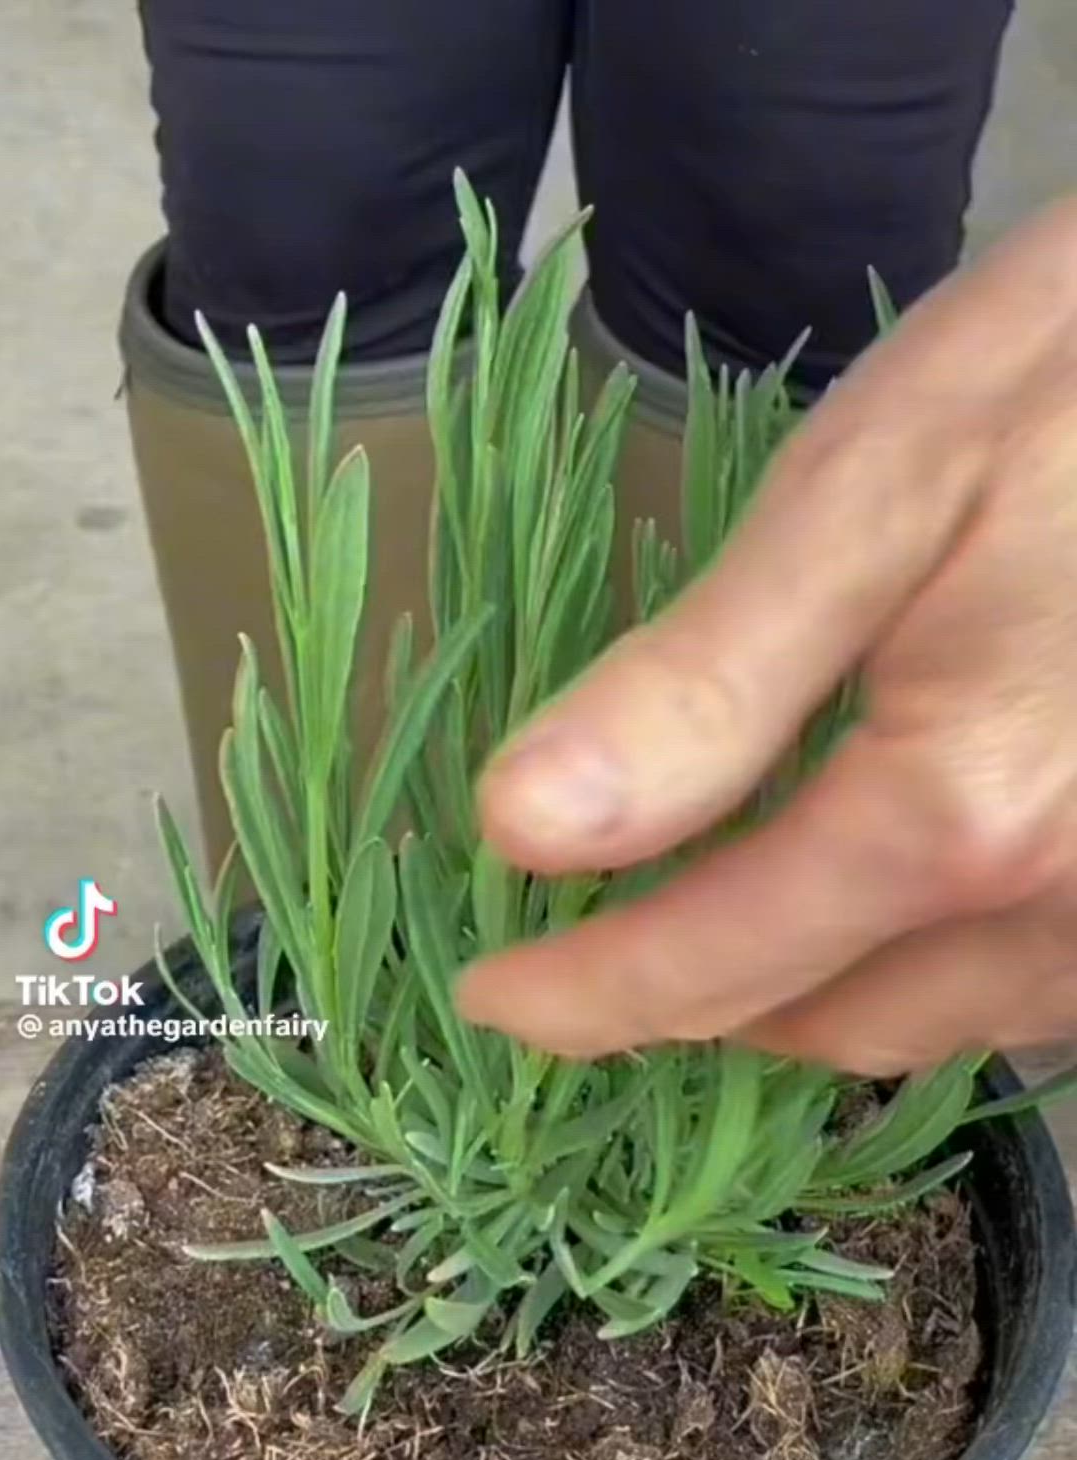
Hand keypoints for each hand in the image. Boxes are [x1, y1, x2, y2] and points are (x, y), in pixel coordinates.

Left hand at [457, 200, 1076, 1071]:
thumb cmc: (1072, 381)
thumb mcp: (869, 496)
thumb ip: (700, 685)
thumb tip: (519, 828)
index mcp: (955, 815)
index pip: (718, 963)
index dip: (587, 996)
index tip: (493, 1000)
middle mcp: (1061, 908)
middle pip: (829, 1023)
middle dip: (697, 1000)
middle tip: (602, 941)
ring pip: (937, 1026)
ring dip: (820, 992)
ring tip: (731, 915)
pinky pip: (1032, 992)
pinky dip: (934, 968)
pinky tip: (892, 891)